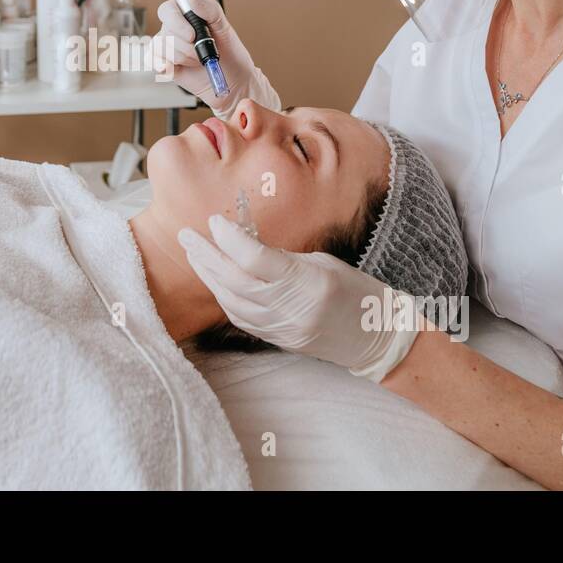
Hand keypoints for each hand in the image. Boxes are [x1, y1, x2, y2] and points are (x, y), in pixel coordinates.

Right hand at [152, 0, 278, 116]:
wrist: (233, 81)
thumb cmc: (230, 53)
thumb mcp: (224, 26)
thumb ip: (209, 8)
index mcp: (186, 15)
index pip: (167, 10)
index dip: (176, 22)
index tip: (192, 34)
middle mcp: (174, 29)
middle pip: (165, 32)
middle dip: (186, 45)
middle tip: (201, 50)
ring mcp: (168, 47)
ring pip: (162, 49)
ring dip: (184, 57)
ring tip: (198, 60)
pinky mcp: (166, 65)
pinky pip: (155, 62)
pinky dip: (168, 67)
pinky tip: (182, 68)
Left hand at [178, 214, 421, 382]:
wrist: (376, 336)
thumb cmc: (356, 291)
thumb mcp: (323, 262)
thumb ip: (282, 257)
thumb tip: (245, 245)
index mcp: (307, 281)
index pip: (254, 258)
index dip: (229, 238)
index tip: (214, 222)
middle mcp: (291, 308)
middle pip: (235, 280)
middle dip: (207, 256)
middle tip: (187, 236)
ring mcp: (282, 328)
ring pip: (231, 302)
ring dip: (209, 277)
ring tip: (194, 255)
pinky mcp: (278, 340)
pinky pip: (241, 318)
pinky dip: (224, 297)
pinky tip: (215, 281)